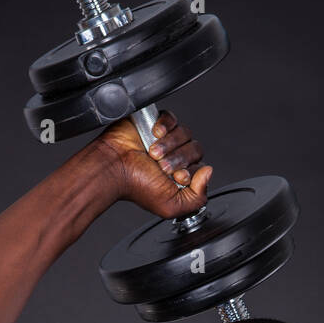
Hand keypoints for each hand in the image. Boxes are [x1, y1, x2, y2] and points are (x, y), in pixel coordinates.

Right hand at [95, 109, 212, 218]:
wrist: (114, 167)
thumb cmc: (136, 186)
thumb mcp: (171, 205)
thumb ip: (197, 197)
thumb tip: (208, 173)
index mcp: (180, 175)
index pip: (201, 167)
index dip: (190, 171)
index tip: (175, 177)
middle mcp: (175, 157)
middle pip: (195, 149)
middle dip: (179, 158)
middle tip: (162, 167)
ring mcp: (167, 139)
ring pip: (185, 133)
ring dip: (169, 144)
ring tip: (153, 153)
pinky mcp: (157, 123)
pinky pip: (172, 117)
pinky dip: (166, 124)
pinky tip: (154, 133)